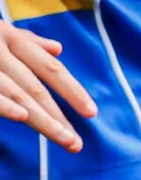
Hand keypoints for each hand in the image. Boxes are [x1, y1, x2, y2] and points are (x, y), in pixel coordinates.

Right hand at [0, 19, 92, 150]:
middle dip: (58, 116)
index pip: (50, 69)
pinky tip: (21, 116)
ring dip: (40, 118)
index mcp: (9, 37)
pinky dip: (4, 102)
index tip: (92, 113)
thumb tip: (57, 49)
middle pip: (36, 86)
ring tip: (61, 138)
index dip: (72, 91)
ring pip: (17, 91)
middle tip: (75, 143)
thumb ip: (26, 41)